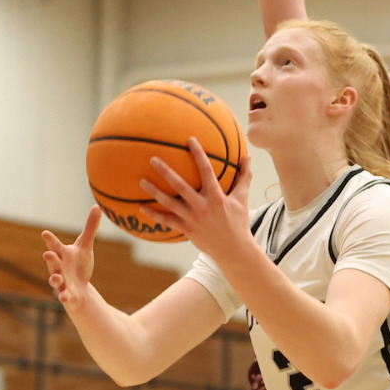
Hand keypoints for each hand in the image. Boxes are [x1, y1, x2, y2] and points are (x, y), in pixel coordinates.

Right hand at [41, 209, 100, 309]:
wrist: (79, 289)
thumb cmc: (79, 264)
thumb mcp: (85, 246)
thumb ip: (90, 228)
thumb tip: (97, 206)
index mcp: (62, 254)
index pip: (54, 245)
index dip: (50, 240)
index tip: (45, 233)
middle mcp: (58, 267)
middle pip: (52, 262)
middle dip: (50, 259)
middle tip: (47, 254)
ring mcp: (61, 282)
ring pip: (55, 280)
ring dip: (55, 279)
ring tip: (57, 278)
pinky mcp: (66, 294)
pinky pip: (63, 296)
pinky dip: (64, 296)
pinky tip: (66, 298)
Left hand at [140, 141, 254, 262]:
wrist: (234, 250)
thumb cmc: (238, 222)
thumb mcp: (242, 198)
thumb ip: (244, 176)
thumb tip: (248, 156)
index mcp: (217, 196)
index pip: (206, 170)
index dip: (198, 154)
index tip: (190, 139)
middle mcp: (203, 206)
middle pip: (180, 186)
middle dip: (166, 172)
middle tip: (153, 159)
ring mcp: (193, 219)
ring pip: (170, 203)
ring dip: (154, 192)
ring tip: (141, 181)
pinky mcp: (186, 230)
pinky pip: (167, 221)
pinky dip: (154, 214)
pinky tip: (141, 206)